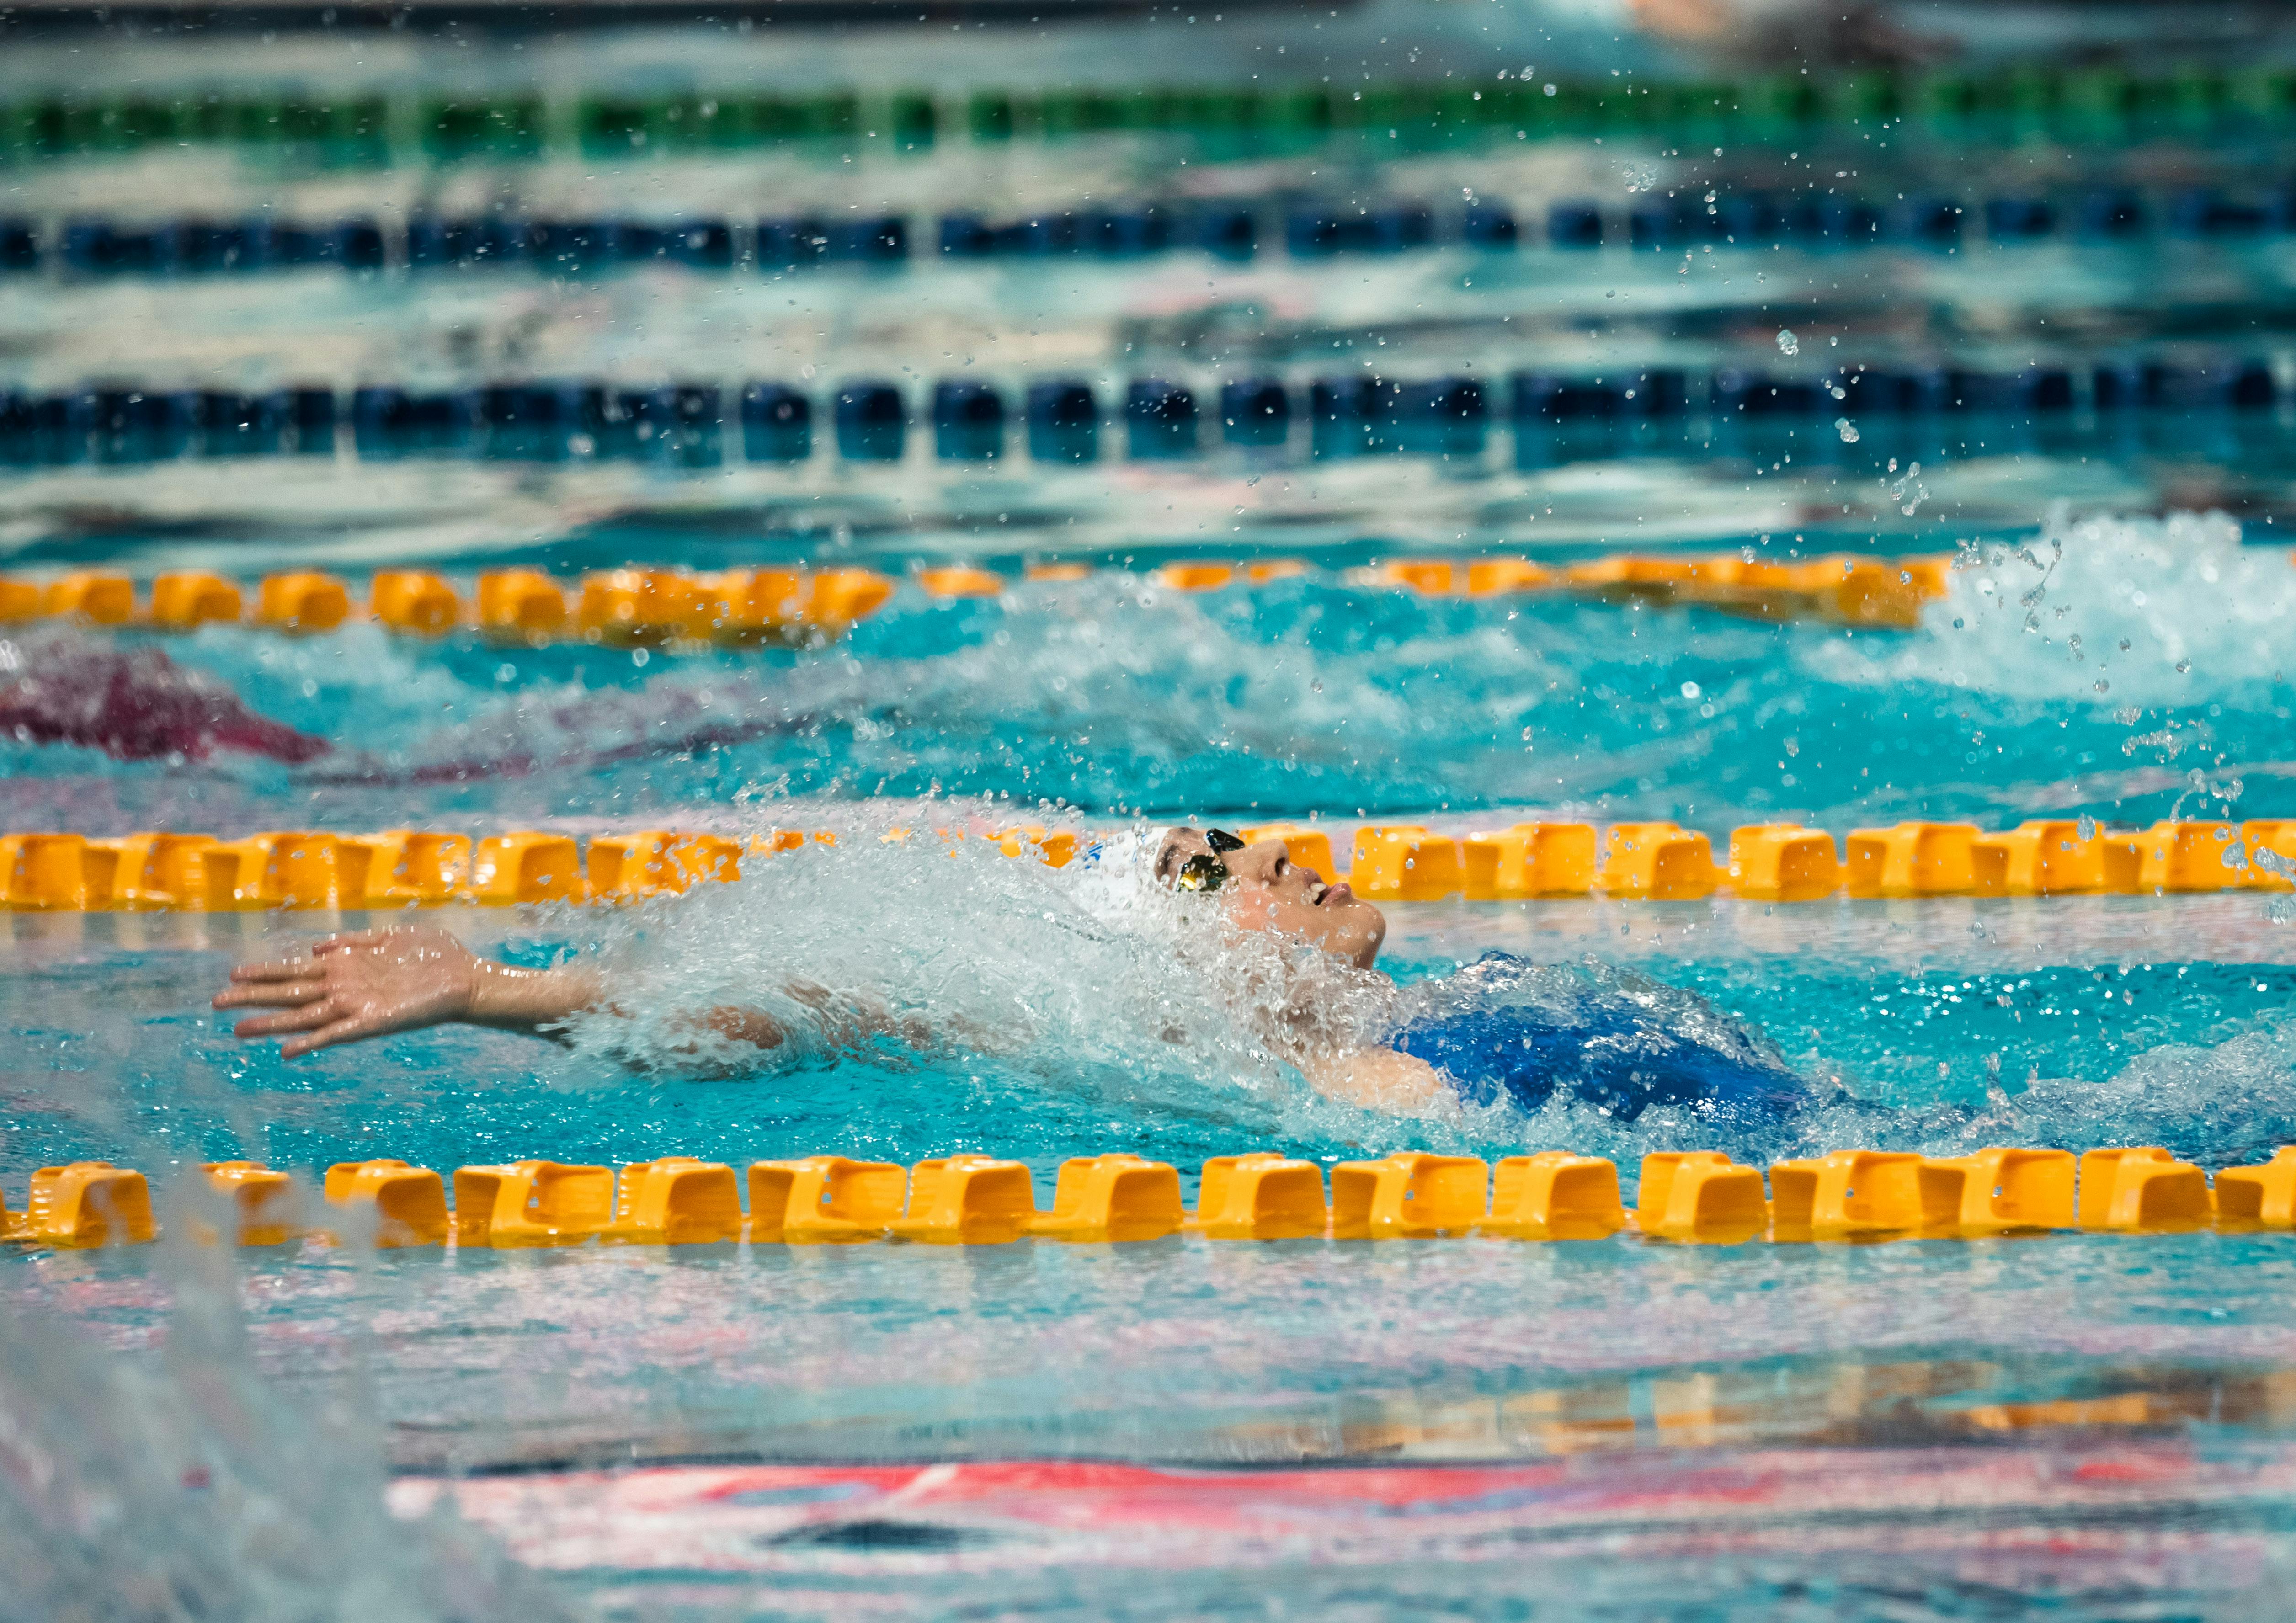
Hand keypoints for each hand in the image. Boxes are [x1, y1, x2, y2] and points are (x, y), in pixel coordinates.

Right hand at [213, 926, 482, 1056]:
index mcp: (345, 965)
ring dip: (272, 1023)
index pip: (296, 969)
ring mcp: (356, 1005)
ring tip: (238, 1029)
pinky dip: (313, 1042)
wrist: (467, 978)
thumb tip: (315, 945)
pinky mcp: (375, 1021)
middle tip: (215, 1002)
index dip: (264, 972)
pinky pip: (337, 1034)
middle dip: (253, 997)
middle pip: (290, 992)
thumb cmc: (433, 955)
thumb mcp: (391, 936)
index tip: (232, 975)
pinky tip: (286, 1050)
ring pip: (304, 1015)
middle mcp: (344, 987)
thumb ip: (354, 940)